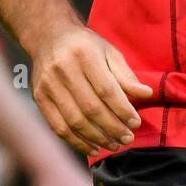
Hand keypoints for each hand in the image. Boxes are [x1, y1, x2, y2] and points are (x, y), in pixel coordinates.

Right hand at [31, 26, 153, 156]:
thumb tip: (146, 94)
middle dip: (112, 127)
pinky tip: (92, 148)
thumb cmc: (85, 46)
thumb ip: (126, 75)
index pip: (107, 89)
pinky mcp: (39, 98)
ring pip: (75, 120)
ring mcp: (48, 85)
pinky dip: (76, 142)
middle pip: (91, 107)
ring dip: (97, 138)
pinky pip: (58, 127)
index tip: (136, 123)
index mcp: (85, 55)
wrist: (48, 37)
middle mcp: (64, 69)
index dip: (122, 109)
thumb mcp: (109, 52)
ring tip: (114, 145)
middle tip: (128, 138)